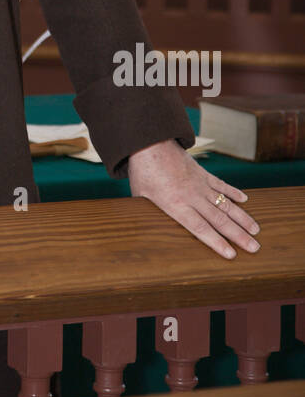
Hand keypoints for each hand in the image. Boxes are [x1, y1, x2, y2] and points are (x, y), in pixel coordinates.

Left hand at [127, 138, 260, 259]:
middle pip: (219, 219)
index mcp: (176, 205)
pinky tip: (245, 200)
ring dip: (242, 217)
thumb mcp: (140, 196)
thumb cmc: (143, 172)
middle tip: (254, 247)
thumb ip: (149, 212)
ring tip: (256, 230)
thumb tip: (144, 227)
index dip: (216, 242)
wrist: (151, 142)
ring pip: (225, 203)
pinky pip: (221, 184)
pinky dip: (233, 192)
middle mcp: (192, 196)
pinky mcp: (203, 173)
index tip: (232, 254)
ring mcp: (200, 184)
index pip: (200, 228)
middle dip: (238, 235)